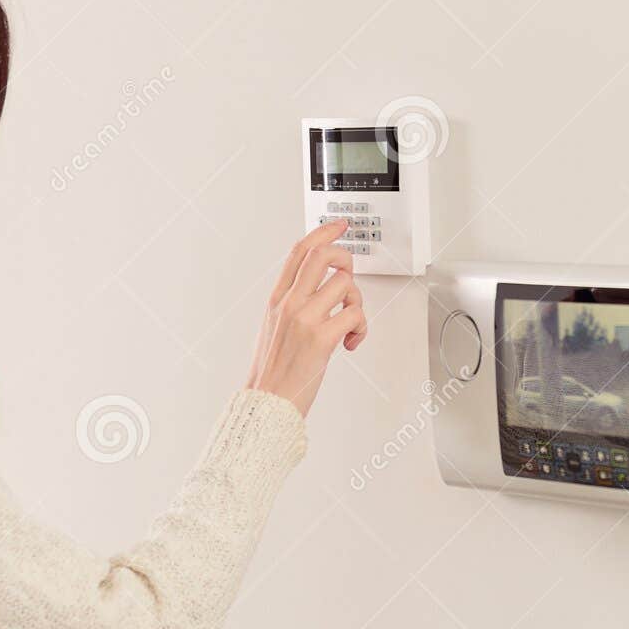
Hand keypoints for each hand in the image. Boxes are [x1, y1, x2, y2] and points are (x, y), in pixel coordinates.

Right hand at [246, 221, 368, 416]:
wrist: (267, 402)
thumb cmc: (273, 371)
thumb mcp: (273, 326)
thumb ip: (292, 304)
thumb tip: (316, 287)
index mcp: (277, 299)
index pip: (299, 251)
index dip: (322, 233)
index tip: (338, 226)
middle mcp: (289, 304)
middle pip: (322, 256)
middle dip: (345, 258)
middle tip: (349, 276)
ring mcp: (304, 319)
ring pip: (345, 284)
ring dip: (357, 302)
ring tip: (350, 321)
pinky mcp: (322, 338)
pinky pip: (355, 315)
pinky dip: (361, 328)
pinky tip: (351, 342)